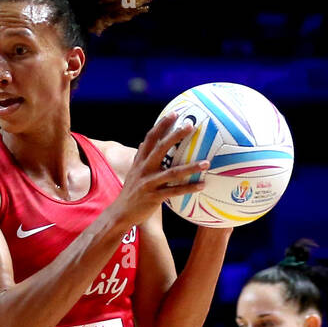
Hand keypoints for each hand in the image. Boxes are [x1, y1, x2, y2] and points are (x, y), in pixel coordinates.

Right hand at [112, 113, 210, 229]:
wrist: (120, 213)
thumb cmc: (131, 192)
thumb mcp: (133, 172)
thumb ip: (140, 158)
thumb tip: (143, 143)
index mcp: (140, 161)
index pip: (150, 138)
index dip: (162, 125)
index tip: (174, 113)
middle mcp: (144, 169)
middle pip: (160, 148)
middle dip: (175, 136)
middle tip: (190, 125)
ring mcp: (149, 183)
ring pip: (173, 173)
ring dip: (191, 167)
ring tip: (207, 162)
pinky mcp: (154, 197)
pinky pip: (175, 192)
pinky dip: (189, 188)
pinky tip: (202, 185)